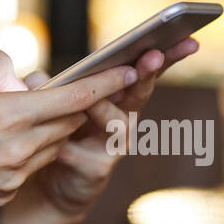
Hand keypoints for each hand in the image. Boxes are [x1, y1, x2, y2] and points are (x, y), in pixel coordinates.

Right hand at [0, 49, 136, 223]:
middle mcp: (19, 150)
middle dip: (71, 104)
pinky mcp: (2, 193)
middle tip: (54, 88)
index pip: (74, 98)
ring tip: (16, 113)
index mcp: (9, 116)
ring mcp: (12, 176)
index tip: (130, 71)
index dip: (107, 84)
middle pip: (67, 122)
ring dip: (47, 127)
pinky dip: (24, 149)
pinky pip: (28, 165)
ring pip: (51, 145)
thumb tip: (20, 73)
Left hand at [25, 37, 199, 218]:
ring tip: (91, 101)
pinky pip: (83, 153)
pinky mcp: (98, 169)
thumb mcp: (53, 104)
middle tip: (153, 56)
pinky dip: (69, 148)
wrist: (52, 186)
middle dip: (147, 72)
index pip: (144, 69)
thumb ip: (48, 87)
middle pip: (141, 91)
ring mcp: (115, 144)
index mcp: (118, 95)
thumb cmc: (58, 135)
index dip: (166, 53)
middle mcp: (124, 117)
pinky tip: (57, 148)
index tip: (186, 38)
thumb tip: (38, 78)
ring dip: (105, 109)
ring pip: (116, 122)